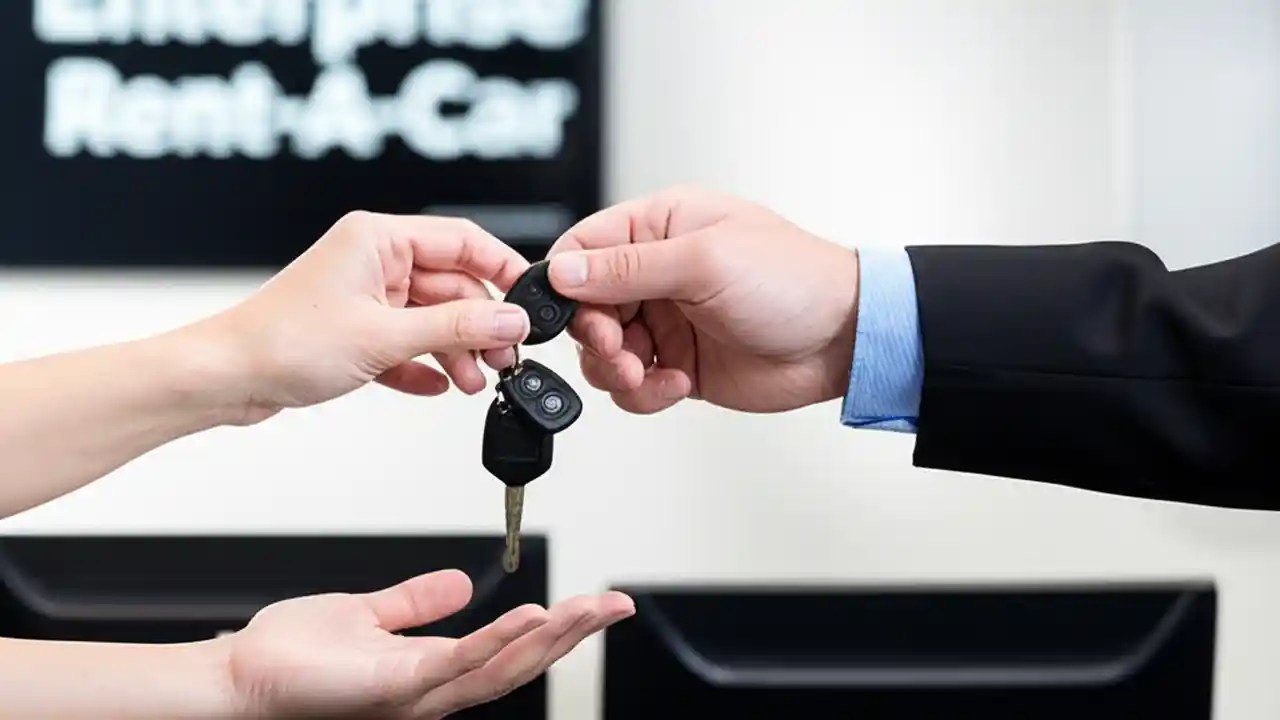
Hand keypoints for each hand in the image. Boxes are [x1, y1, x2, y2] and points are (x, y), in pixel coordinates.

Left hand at [198, 212, 531, 424]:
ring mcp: (365, 296)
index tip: (530, 301)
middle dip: (480, 325)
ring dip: (456, 351)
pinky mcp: (357, 330)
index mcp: (378, 238)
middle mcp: (374, 260)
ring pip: (432, 318)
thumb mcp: (384, 336)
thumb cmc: (282, 342)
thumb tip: (510, 320)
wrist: (226, 379)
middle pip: (452, 285)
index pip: (462, 240)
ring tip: (473, 382)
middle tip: (503, 358)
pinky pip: (407, 344)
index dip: (502, 269)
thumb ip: (455, 328)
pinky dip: (424, 366)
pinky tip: (437, 386)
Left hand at [224, 569, 633, 718]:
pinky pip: (456, 666)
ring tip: (590, 609)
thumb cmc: (290, 658)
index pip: (508, 650)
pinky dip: (497, 643)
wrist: (237, 679)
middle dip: (573, 636)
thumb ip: (417, 603)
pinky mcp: (394, 689)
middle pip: (520, 666)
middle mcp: (432, 690)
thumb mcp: (369, 616)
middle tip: (616, 604)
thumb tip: (463, 582)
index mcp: (431, 670)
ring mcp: (416, 695)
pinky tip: (530, 619)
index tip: (593, 601)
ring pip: (500, 671)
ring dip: (551, 641)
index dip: (556, 630)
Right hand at [544, 187, 859, 413]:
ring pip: (605, 351)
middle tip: (618, 349)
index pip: (584, 247)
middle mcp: (658, 272)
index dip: (567, 281)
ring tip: (647, 373)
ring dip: (617, 370)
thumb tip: (565, 271)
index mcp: (660, 226)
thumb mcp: (705, 260)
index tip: (573, 312)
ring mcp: (668, 320)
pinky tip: (674, 384)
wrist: (844, 340)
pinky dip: (644, 392)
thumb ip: (628, 267)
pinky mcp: (679, 363)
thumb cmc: (794, 281)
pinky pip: (635, 385)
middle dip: (595, 334)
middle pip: (586, 306)